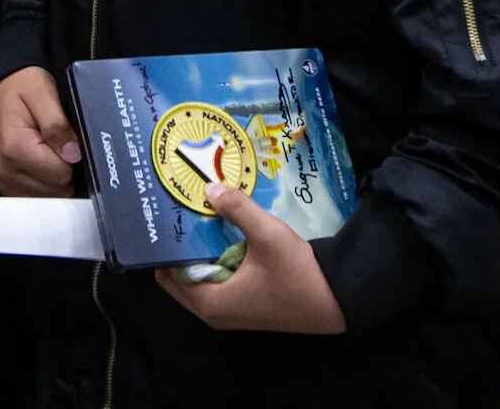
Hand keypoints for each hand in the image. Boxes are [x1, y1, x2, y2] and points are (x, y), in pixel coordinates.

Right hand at [0, 66, 81, 197]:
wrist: (5, 88)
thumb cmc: (25, 88)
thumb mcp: (43, 93)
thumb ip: (58, 124)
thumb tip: (73, 154)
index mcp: (14, 148)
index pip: (61, 174)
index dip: (72, 156)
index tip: (68, 138)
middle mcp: (6, 170)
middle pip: (57, 190)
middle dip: (66, 167)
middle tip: (60, 142)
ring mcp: (5, 181)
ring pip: (51, 197)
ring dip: (57, 176)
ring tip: (51, 150)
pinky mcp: (8, 187)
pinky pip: (40, 198)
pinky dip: (47, 183)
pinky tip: (44, 162)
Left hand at [156, 182, 347, 334]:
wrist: (332, 300)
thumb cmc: (297, 272)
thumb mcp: (267, 235)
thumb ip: (237, 210)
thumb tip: (209, 187)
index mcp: (209, 302)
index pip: (167, 274)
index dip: (167, 246)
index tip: (168, 216)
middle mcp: (211, 313)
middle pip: (177, 278)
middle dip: (179, 248)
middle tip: (182, 213)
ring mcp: (226, 313)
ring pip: (196, 281)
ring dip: (196, 254)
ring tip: (199, 218)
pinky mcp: (240, 307)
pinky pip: (213, 284)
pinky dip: (211, 262)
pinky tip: (220, 235)